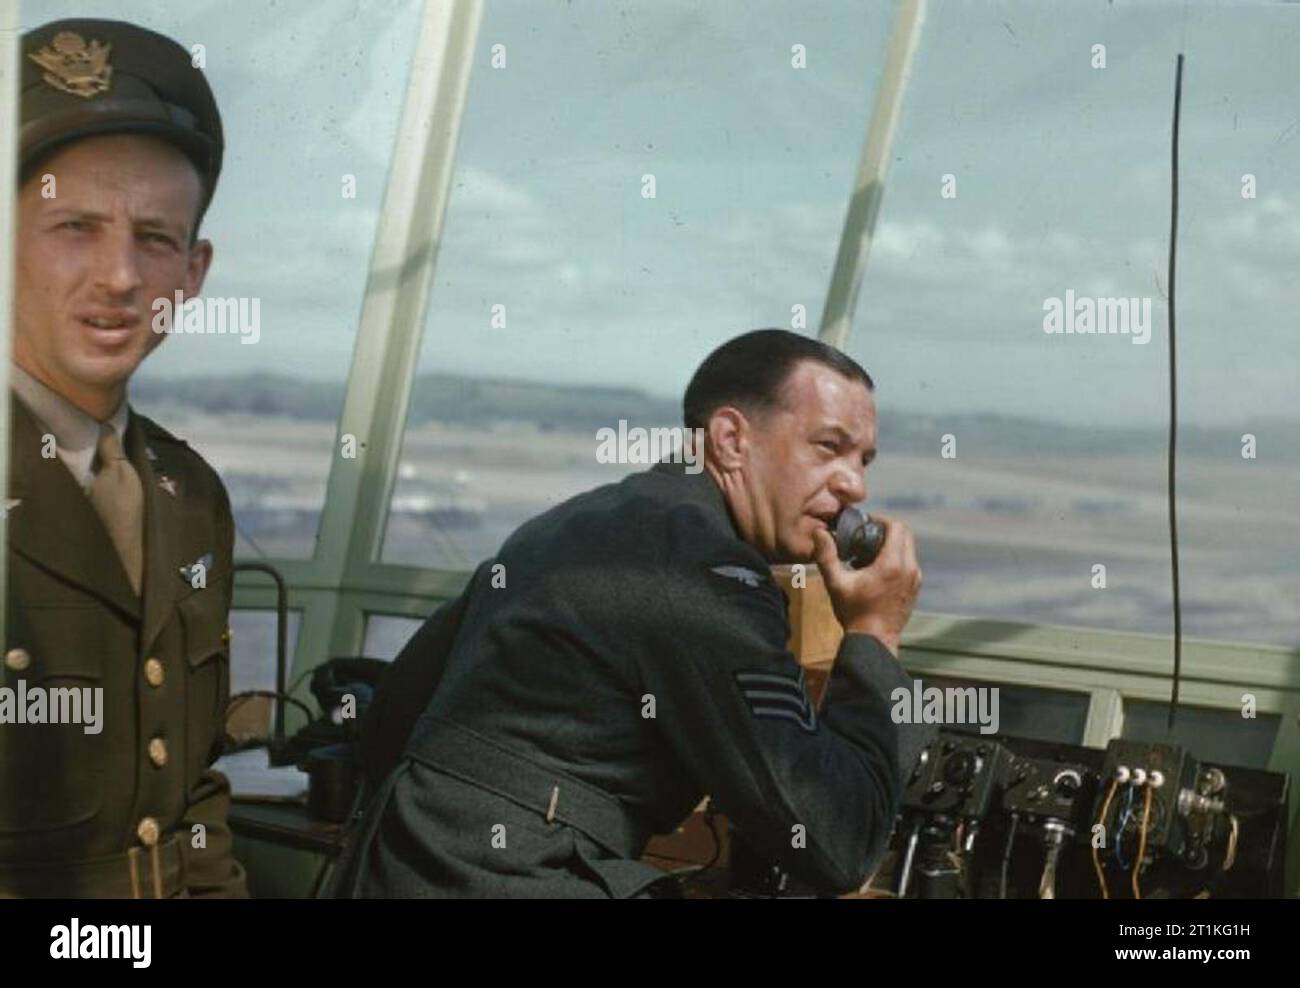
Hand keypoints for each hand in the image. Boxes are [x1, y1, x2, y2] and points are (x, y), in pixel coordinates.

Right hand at [811, 513, 921, 655]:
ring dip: (892, 545)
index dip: (881, 520)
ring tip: (869, 555)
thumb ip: (827, 556)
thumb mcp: (836, 583)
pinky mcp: (915, 588)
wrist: (874, 641)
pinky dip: (897, 559)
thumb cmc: (854, 613)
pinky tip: (877, 571)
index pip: (897, 527)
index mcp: (892, 564)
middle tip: (867, 536)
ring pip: (908, 549)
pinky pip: (909, 563)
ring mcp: (915, 579)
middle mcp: (909, 568)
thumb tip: (819, 532)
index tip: (867, 525)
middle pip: (905, 534)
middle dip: (887, 530)